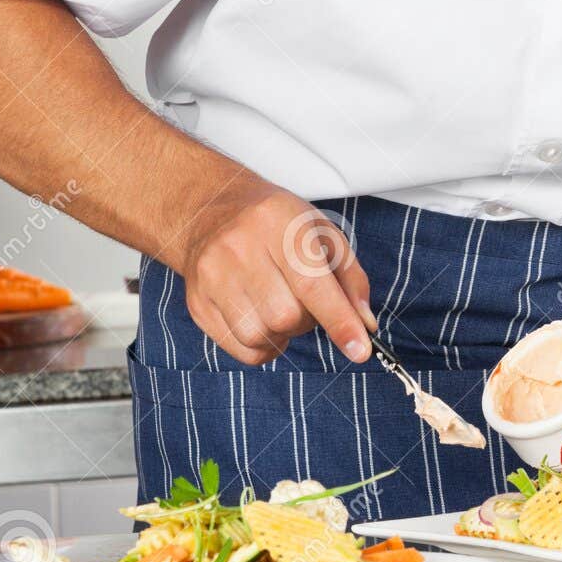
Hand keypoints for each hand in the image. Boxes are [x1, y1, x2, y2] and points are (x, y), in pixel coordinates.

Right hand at [180, 185, 374, 366]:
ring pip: (260, 336)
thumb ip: (350, 279)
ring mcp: (212, 276)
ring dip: (283, 334)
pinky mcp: (197, 303)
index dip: (339, 321)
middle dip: (307, 320)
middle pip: (286, 316)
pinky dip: (262, 345)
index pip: (312, 284)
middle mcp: (239, 247)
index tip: (360, 350)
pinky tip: (262, 319)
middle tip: (304, 301)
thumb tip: (364, 326)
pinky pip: (241, 349)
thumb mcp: (322, 234)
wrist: (211, 211)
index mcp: (278, 222)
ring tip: (280, 306)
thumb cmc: (276, 224)